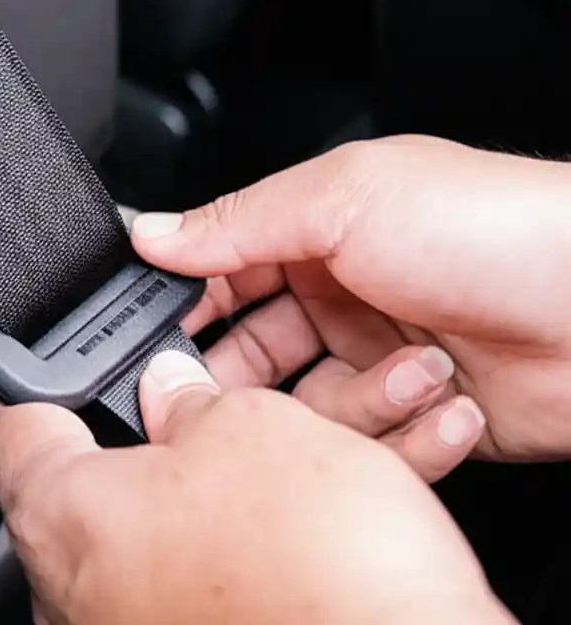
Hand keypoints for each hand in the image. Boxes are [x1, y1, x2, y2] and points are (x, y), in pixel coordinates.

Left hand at [0, 352, 511, 623]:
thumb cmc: (321, 569)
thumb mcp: (252, 425)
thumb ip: (189, 396)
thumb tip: (173, 390)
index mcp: (60, 518)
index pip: (15, 424)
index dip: (50, 373)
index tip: (77, 356)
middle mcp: (74, 593)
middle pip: (87, 484)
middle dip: (147, 436)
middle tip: (198, 405)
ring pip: (155, 534)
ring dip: (211, 492)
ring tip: (273, 466)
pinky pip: (199, 584)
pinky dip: (242, 547)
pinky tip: (297, 527)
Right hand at [132, 136, 570, 465]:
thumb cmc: (497, 227)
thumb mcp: (345, 198)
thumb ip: (236, 220)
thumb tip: (149, 233)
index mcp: (313, 234)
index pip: (215, 278)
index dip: (182, 312)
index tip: (156, 343)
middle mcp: (340, 297)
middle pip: (248, 357)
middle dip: (246, 380)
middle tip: (245, 392)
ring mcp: (379, 360)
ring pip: (306, 414)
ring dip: (355, 402)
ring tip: (412, 368)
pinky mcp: (418, 418)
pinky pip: (370, 449)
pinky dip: (403, 432)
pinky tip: (445, 397)